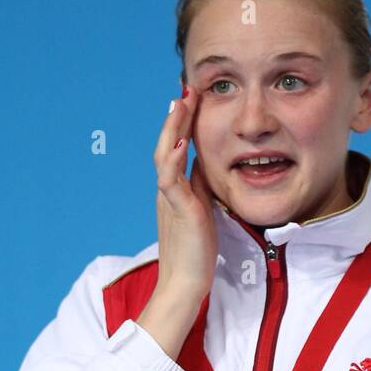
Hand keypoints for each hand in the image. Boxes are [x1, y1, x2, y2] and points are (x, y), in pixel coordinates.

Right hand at [151, 87, 218, 304]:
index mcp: (173, 190)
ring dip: (172, 127)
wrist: (185, 284)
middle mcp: (167, 191)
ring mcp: (170, 200)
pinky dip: (174, 159)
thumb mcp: (201, 211)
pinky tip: (180, 141)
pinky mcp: (179, 212)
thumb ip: (201, 187)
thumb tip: (206, 165)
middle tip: (185, 87)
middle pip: (166, 143)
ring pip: (164, 155)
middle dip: (176, 115)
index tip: (191, 96)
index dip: (182, 122)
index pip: (175, 147)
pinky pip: (170, 181)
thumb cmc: (195, 253)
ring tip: (180, 101)